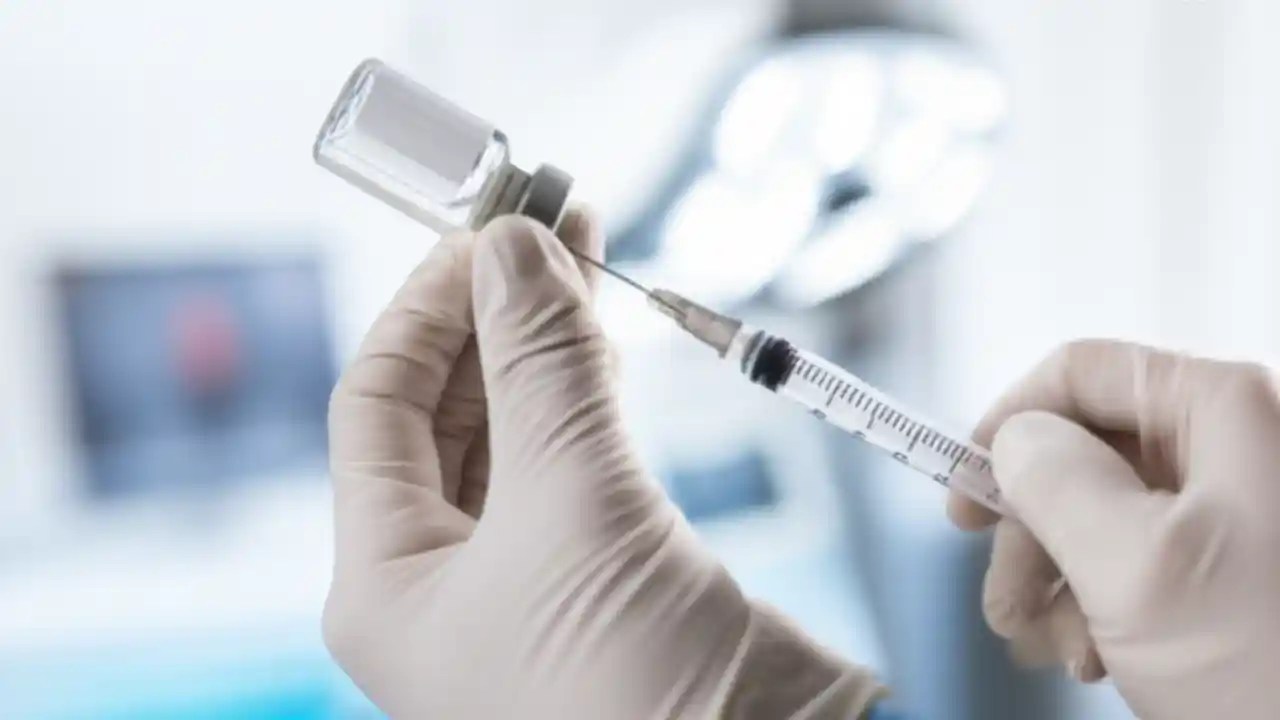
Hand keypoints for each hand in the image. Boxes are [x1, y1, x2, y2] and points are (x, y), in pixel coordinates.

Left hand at [322, 210, 880, 718]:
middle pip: (446, 411)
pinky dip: (587, 392)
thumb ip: (540, 362)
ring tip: (576, 248)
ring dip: (545, 341)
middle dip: (493, 313)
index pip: (376, 406)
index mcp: (385, 581)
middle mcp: (439, 580)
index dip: (428, 309)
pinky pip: (572, 460)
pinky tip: (601, 331)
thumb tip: (511, 246)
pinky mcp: (596, 571)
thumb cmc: (628, 683)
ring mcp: (519, 576)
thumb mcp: (570, 500)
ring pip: (516, 429)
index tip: (480, 235)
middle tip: (537, 224)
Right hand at [949, 340, 1279, 717]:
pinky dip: (1104, 604)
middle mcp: (1235, 443)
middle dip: (1031, 529)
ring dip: (1059, 579)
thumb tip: (1016, 438)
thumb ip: (1054, 481)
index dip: (1009, 425)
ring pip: (1108, 511)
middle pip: (1088, 450)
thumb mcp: (1132, 564)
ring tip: (1050, 649)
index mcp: (1221, 410)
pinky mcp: (1243, 563)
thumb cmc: (1263, 662)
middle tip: (1003, 602)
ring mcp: (1242, 506)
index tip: (963, 493)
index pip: (1080, 373)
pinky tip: (1098, 658)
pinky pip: (1146, 556)